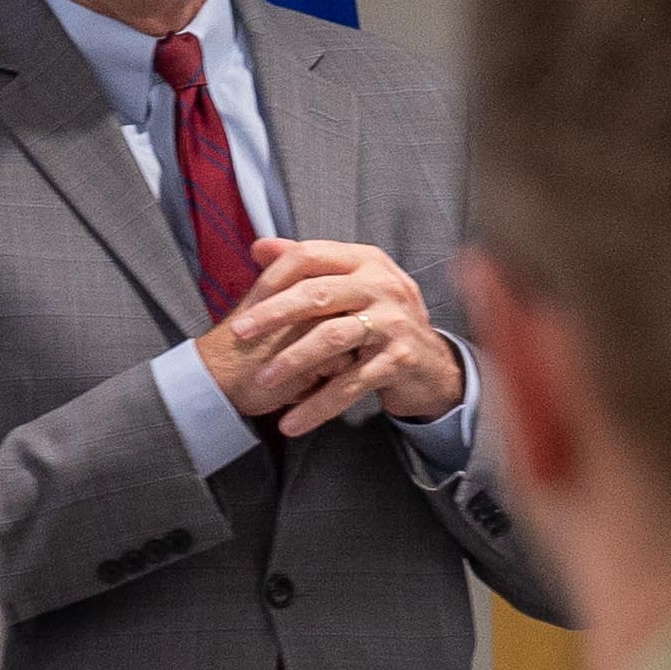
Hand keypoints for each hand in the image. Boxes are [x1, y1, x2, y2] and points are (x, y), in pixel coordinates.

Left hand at [200, 239, 466, 436]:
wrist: (431, 364)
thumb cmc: (378, 320)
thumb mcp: (349, 286)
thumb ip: (307, 266)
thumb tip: (258, 247)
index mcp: (365, 261)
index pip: (310, 255)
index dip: (274, 277)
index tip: (246, 303)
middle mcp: (382, 285)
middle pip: (318, 293)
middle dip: (273, 314)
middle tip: (238, 334)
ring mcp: (394, 322)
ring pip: (332, 338)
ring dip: (292, 360)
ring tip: (262, 380)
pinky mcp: (399, 360)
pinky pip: (350, 385)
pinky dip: (318, 405)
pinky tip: (292, 422)